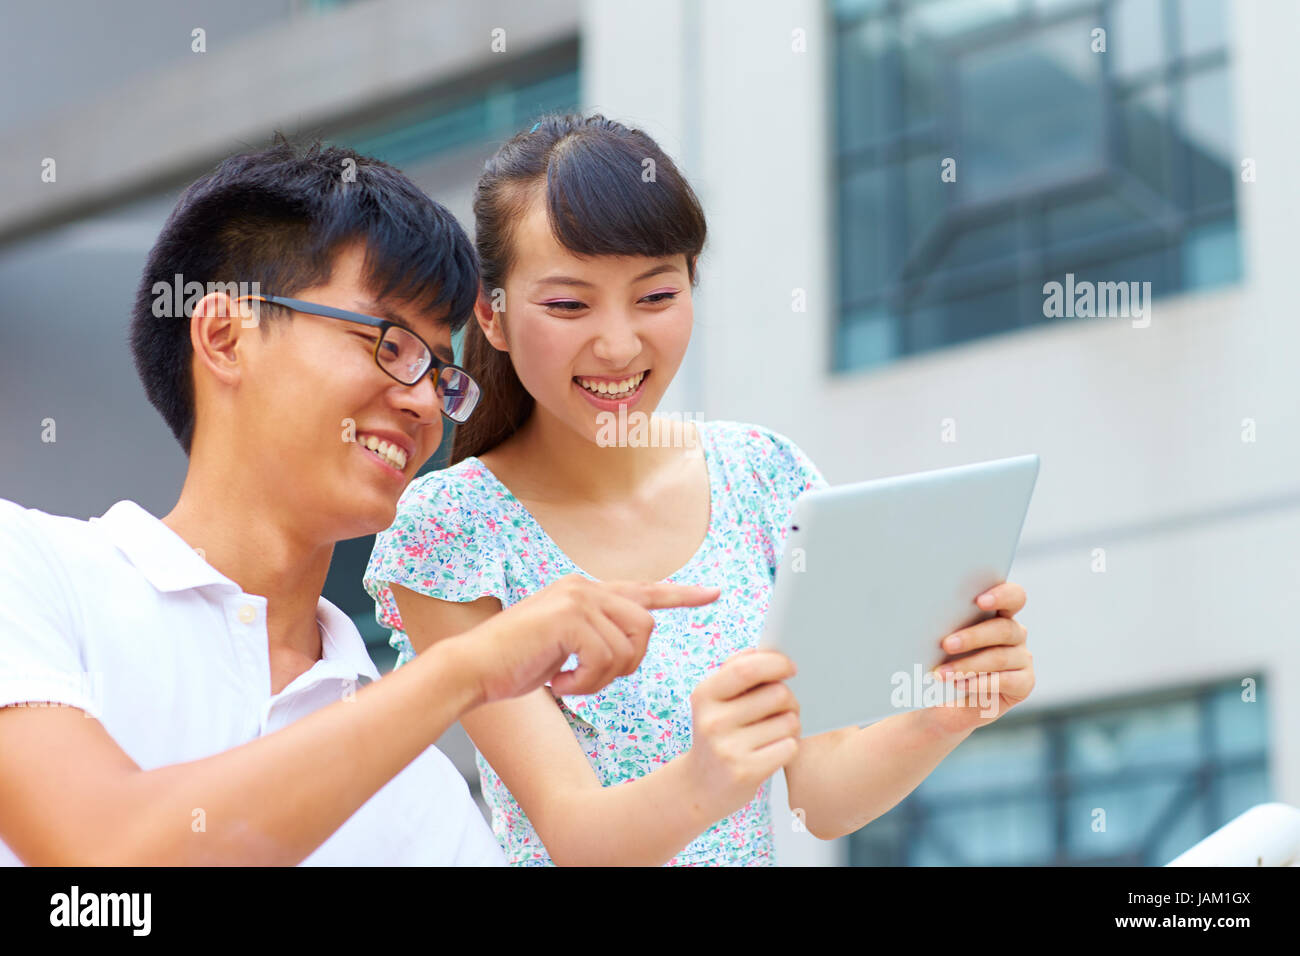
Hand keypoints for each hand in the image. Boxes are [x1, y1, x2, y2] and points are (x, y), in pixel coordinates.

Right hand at [448, 574, 720, 703]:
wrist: (472, 668)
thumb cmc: (514, 664)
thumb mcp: (564, 645)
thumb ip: (596, 636)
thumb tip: (630, 647)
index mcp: (585, 590)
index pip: (644, 590)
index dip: (681, 594)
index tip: (712, 594)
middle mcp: (584, 587)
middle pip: (645, 626)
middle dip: (629, 663)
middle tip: (592, 679)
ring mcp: (576, 599)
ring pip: (628, 647)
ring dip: (603, 678)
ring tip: (570, 682)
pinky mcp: (568, 618)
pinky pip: (605, 659)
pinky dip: (586, 683)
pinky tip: (560, 684)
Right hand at [682, 649, 801, 821]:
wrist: (699, 786)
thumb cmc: (717, 734)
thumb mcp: (715, 700)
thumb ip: (737, 671)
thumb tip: (768, 650)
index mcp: (704, 695)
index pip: (747, 668)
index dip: (775, 663)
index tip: (790, 667)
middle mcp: (712, 721)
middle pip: (777, 694)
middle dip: (790, 698)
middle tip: (785, 707)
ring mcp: (728, 749)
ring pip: (788, 721)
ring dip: (792, 724)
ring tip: (776, 731)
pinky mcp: (746, 772)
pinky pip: (789, 747)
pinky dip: (790, 746)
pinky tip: (775, 750)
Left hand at [920, 581, 1033, 735]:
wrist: (941, 703)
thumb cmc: (938, 663)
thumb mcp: (937, 643)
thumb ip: (943, 626)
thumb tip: (928, 617)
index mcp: (998, 613)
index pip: (1013, 596)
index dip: (1001, 595)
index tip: (979, 601)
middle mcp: (1014, 633)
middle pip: (1004, 628)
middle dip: (973, 637)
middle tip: (946, 644)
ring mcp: (1022, 658)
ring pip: (1000, 657)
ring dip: (968, 665)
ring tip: (942, 673)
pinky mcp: (1024, 683)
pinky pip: (1006, 681)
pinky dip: (979, 684)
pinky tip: (959, 685)